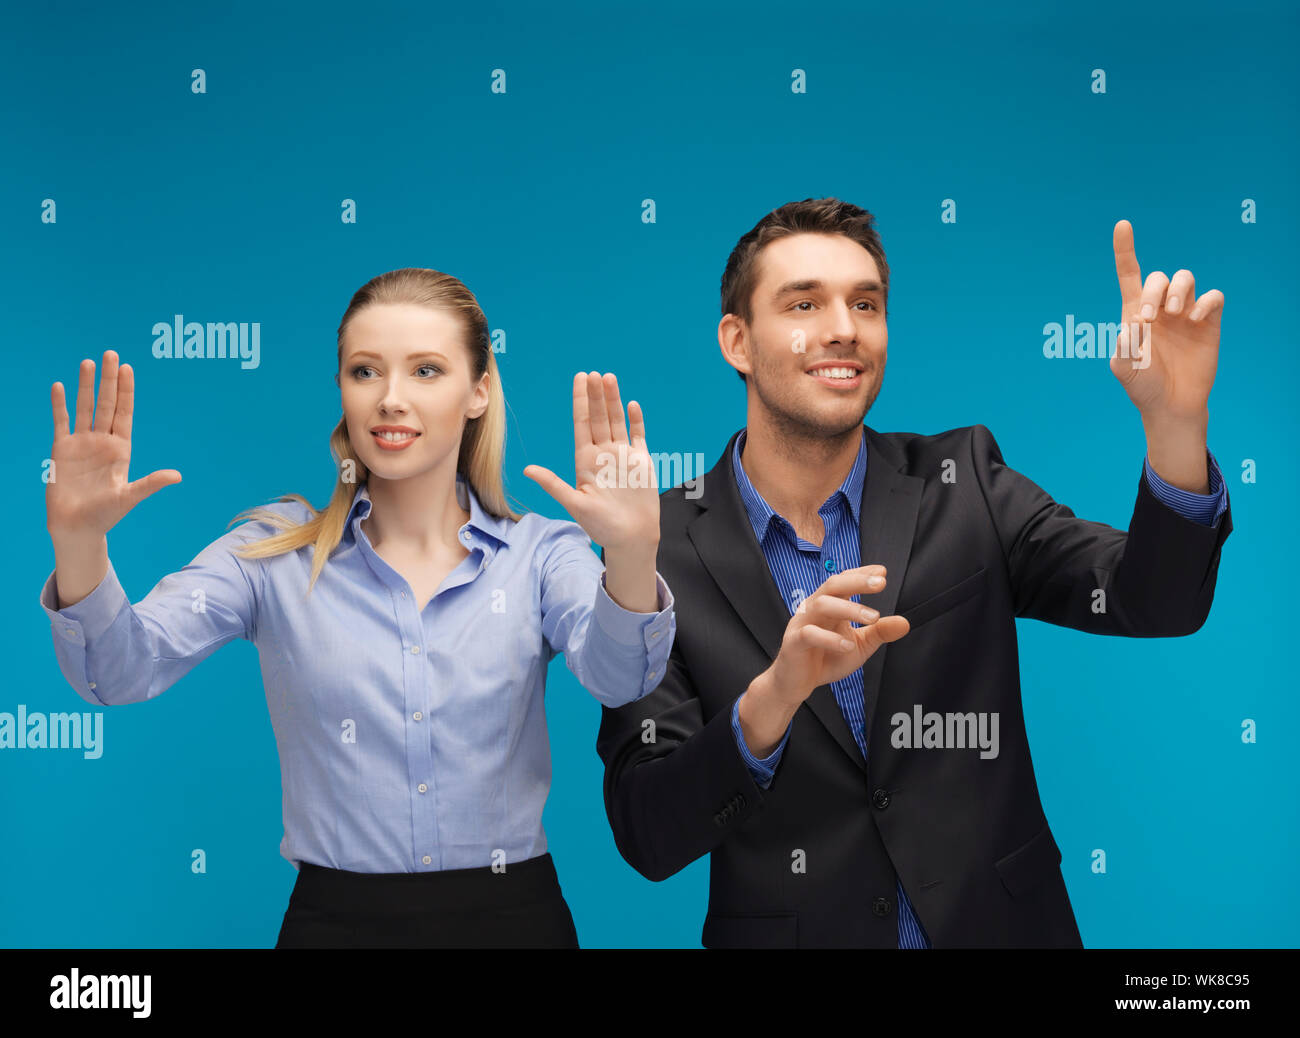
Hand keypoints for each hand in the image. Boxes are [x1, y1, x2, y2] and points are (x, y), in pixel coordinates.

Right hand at [46, 350, 180, 540]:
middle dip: (109, 379)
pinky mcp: (62, 450)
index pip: (124, 413)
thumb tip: (177, 476)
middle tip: (111, 354)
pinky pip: (60, 422)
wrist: (77, 527)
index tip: (127, 369)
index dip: (126, 391)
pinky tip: (59, 386)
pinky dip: (59, 405)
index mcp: (121, 449)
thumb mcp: (130, 496)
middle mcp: (103, 442)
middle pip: (106, 404)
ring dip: (86, 386)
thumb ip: (150, 483)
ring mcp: (82, 444)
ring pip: (84, 407)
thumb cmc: (106, 515)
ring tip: (87, 363)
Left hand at [523, 371, 658, 551]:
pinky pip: (639, 436)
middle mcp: (603, 454)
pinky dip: (636, 421)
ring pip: (617, 421)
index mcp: (586, 461)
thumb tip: (527, 469)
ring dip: (614, 401)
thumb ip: (553, 484)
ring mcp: (623, 456)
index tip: (580, 380)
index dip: (580, 401)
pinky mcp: (642, 462)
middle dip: (596, 395)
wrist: (632, 539)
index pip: (582, 423)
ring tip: (609, 379)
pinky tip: (632, 404)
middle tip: (594, 373)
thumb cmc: (601, 526)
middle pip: (599, 418)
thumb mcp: (574, 504)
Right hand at [765, 565, 909, 704]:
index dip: (862, 574)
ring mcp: (802, 623)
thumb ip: (879, 632)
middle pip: (832, 585)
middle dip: (857, 581)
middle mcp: (814, 608)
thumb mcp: (860, 645)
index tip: (882, 572)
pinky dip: (830, 638)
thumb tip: (904, 622)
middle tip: (880, 584)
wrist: (797, 682)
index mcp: (829, 605)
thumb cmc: (827, 658)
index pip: (843, 580)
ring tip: (872, 617)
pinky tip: (847, 646)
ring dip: (849, 608)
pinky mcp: (793, 642)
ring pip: (822, 604)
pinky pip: (809, 634)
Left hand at [1110, 219, 1222, 424]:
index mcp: (1134, 313)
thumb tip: (1131, 328)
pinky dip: (1205, 301)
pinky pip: (1212, 296)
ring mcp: (1185, 313)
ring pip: (1185, 278)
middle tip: (1150, 318)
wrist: (1171, 405)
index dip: (1126, 250)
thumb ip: (1123, 350)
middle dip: (1154, 290)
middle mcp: (1160, 308)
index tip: (1122, 225)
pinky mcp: (1208, 322)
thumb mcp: (1125, 370)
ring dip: (1177, 290)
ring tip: (1173, 314)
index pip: (1130, 274)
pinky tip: (1194, 320)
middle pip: (1159, 277)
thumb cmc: (1144, 387)